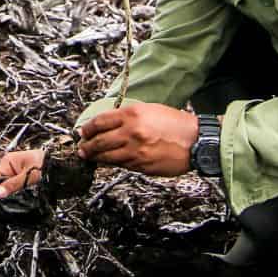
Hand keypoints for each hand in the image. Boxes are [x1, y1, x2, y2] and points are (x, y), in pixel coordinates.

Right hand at [0, 148, 44, 197]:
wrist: (61, 167)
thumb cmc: (47, 165)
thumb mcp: (28, 177)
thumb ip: (12, 185)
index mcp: (7, 161)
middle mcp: (10, 167)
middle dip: (3, 193)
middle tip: (11, 200)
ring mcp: (16, 173)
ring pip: (7, 188)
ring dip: (11, 194)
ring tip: (18, 198)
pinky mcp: (22, 179)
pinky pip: (15, 189)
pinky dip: (17, 194)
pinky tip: (22, 198)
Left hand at [76, 102, 197, 176]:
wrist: (196, 142)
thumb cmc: (176, 124)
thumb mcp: (151, 110)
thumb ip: (128, 116)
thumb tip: (108, 124)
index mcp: (133, 114)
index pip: (100, 121)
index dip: (87, 128)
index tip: (82, 132)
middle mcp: (132, 132)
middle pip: (99, 141)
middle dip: (87, 146)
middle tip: (81, 148)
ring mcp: (136, 151)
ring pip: (107, 157)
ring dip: (95, 157)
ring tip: (89, 157)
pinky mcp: (141, 166)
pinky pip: (121, 165)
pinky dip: (112, 163)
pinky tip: (108, 162)